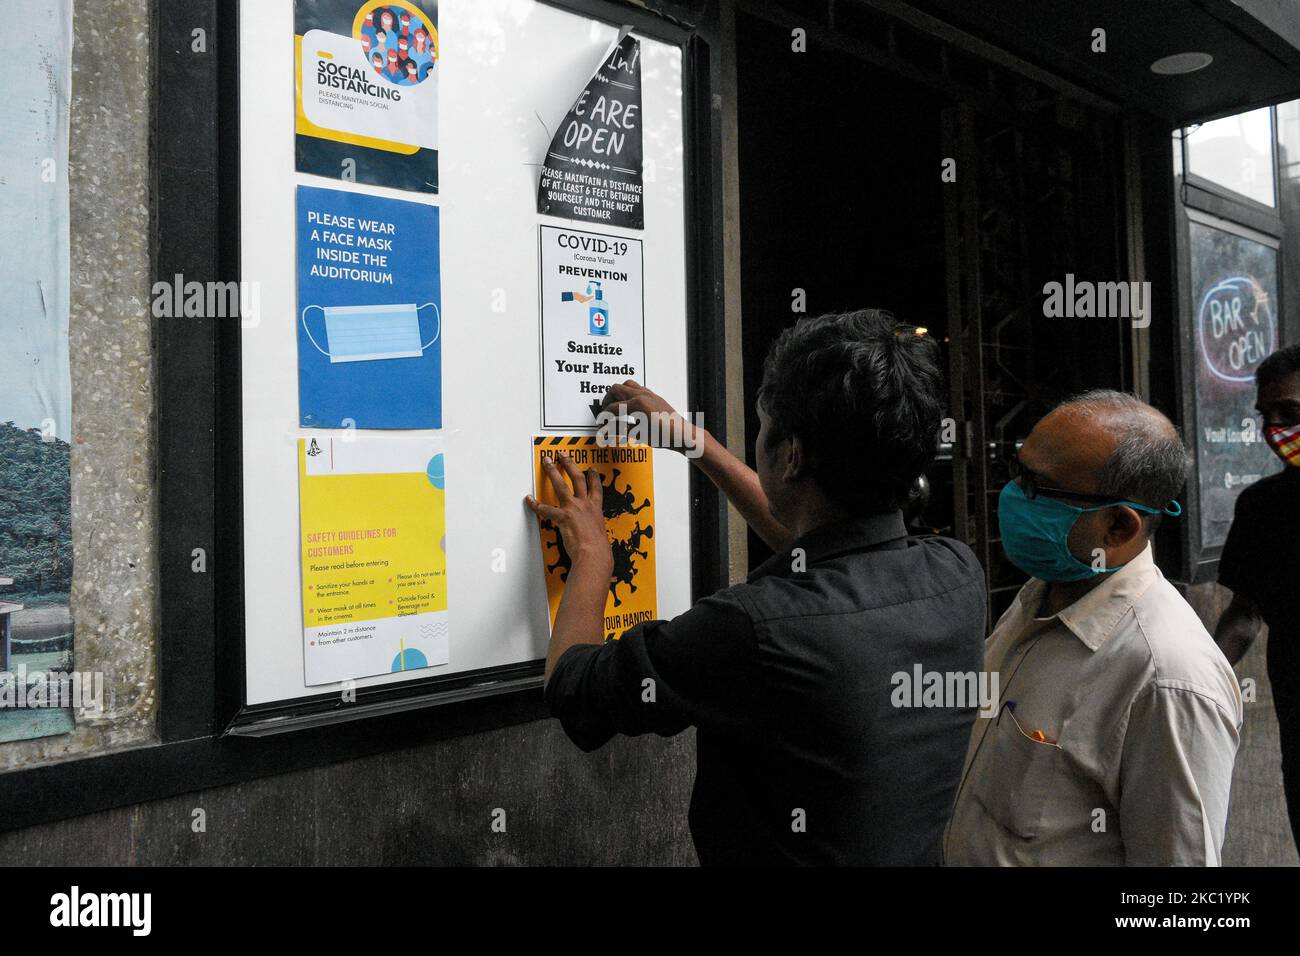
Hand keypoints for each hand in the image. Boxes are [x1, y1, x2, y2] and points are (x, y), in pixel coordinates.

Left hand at [525, 453, 611, 569]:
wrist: (594, 555)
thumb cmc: (598, 550)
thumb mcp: (599, 535)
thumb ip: (592, 529)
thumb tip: (590, 534)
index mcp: (596, 509)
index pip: (596, 488)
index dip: (594, 477)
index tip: (592, 470)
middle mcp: (586, 505)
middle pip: (578, 478)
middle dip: (570, 464)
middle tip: (564, 456)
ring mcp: (574, 509)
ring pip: (562, 485)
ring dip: (553, 472)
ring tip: (547, 462)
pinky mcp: (563, 517)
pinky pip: (546, 509)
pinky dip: (535, 505)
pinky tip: (529, 499)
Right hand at [600, 380, 695, 451]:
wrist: (681, 434)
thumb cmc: (665, 436)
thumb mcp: (640, 435)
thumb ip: (624, 429)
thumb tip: (612, 428)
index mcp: (638, 404)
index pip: (614, 407)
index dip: (605, 415)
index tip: (601, 420)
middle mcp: (643, 395)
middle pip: (617, 389)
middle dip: (608, 399)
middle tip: (605, 408)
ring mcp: (649, 394)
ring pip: (627, 384)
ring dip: (619, 392)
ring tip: (615, 402)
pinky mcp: (654, 396)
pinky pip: (638, 388)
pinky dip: (630, 393)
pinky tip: (630, 403)